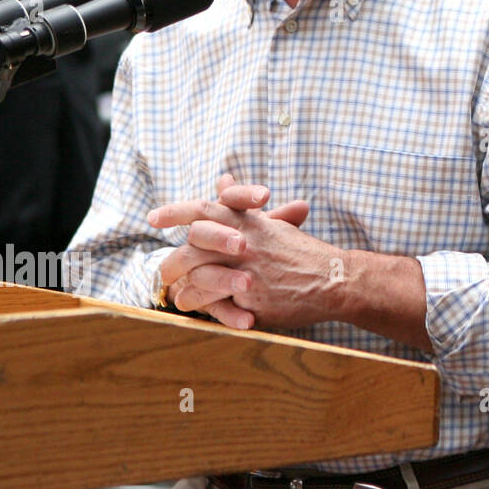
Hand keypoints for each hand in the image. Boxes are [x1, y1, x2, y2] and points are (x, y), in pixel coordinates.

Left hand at [151, 174, 340, 330]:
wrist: (335, 279)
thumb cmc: (303, 253)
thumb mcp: (271, 223)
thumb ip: (241, 205)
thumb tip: (222, 179)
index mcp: (250, 223)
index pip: (205, 209)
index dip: (175, 211)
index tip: (153, 217)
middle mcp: (246, 244)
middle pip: (194, 244)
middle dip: (172, 260)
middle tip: (161, 272)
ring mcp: (249, 272)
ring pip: (200, 276)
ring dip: (184, 288)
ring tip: (179, 296)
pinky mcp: (253, 300)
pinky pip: (217, 304)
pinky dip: (203, 307)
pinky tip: (195, 310)